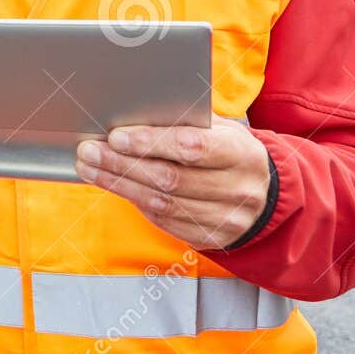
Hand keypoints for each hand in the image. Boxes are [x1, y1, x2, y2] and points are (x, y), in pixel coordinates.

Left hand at [74, 118, 271, 249]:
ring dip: (118, 184)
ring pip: (162, 204)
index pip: (192, 148)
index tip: (116, 136)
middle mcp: (238, 190)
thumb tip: (131, 114)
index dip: (151, 142)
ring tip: (90, 166)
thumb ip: (185, 123)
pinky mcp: (212, 239)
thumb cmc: (229, 152)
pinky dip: (134, 202)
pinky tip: (113, 185)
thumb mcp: (220, 130)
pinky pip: (164, 221)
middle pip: (170, 179)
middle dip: (122, 164)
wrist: (265, 195)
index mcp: (242, 154)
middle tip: (89, 150)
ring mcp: (226, 219)